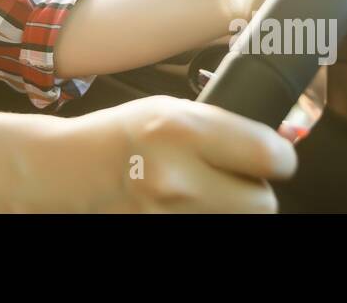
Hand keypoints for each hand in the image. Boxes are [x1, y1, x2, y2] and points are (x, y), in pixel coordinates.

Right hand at [29, 95, 297, 211]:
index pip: (271, 155)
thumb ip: (222, 126)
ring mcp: (169, 217)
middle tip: (230, 178)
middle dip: (252, 190)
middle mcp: (177, 178)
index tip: (272, 157)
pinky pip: (211, 230)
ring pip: (240, 221)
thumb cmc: (119, 137)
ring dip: (229, 208)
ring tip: (202, 192)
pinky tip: (185, 206)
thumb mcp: (169, 111)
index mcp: (182, 131)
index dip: (278, 156)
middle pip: (263, 203)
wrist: (67, 173)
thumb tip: (277, 144)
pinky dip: (206, 219)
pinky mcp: (161, 236)